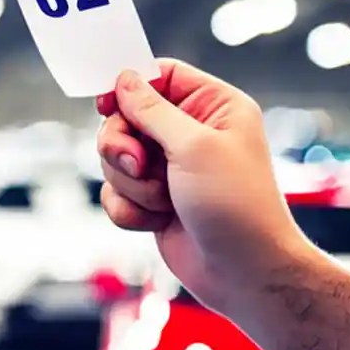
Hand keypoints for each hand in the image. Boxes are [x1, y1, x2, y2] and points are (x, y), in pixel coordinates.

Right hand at [95, 59, 305, 310]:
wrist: (244, 273)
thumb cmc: (235, 206)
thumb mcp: (194, 147)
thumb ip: (153, 110)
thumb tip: (124, 79)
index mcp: (213, 107)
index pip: (161, 76)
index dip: (129, 87)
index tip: (105, 105)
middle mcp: (190, 134)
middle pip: (126, 118)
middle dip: (122, 146)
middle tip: (138, 165)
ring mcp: (169, 168)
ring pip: (115, 159)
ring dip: (130, 184)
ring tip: (161, 201)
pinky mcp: (153, 200)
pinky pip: (116, 193)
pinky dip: (129, 209)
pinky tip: (156, 222)